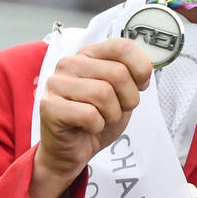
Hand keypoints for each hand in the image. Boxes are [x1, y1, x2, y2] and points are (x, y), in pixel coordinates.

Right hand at [30, 38, 153, 197]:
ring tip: (102, 119)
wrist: (71, 151)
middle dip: (128, 99)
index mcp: (89, 54)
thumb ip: (133, 77)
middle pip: (118, 73)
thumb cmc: (97, 119)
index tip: (142, 85)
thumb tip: (147, 69)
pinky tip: (88, 127)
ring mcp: (56, 83)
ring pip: (103, 93)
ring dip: (112, 114)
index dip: (140, 67)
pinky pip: (89, 115)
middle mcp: (70, 63)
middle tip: (118, 110)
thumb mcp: (122, 94)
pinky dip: (97, 126)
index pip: (122, 46)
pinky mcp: (49, 106)